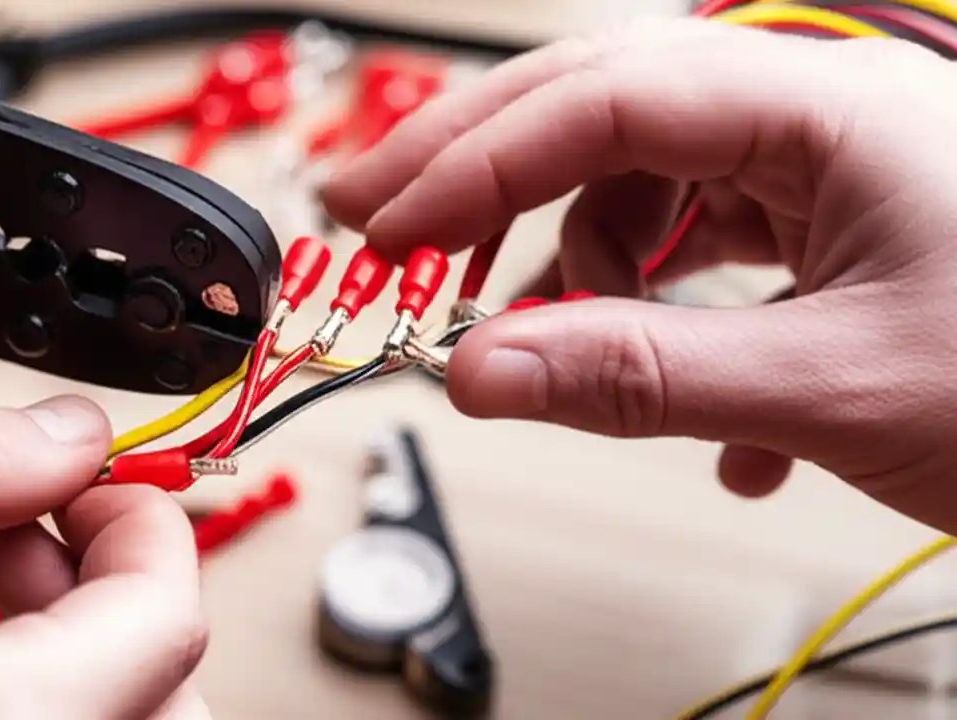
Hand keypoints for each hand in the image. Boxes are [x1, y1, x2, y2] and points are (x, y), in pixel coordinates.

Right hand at [321, 20, 956, 533]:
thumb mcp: (833, 388)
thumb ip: (641, 376)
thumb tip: (483, 374)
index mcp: (823, 107)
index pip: (600, 100)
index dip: (472, 164)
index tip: (383, 233)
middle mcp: (812, 113)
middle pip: (598, 106)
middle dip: (480, 170)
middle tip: (377, 226)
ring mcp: (817, 166)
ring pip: (640, 181)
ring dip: (580, 267)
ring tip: (567, 351)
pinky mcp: (822, 225)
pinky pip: (696, 245)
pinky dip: (661, 317)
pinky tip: (707, 418)